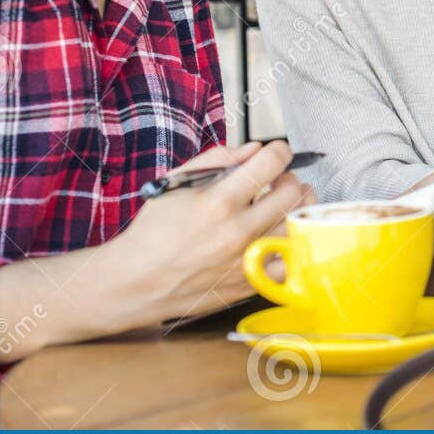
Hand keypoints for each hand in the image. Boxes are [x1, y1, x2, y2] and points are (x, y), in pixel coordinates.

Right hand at [98, 140, 315, 326]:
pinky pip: (291, 261)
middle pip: (292, 192)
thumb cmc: (153, 232)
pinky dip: (292, 242)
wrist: (135, 281)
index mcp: (217, 203)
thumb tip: (254, 149)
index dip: (279, 151)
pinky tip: (282, 233)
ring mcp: (246, 261)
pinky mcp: (249, 284)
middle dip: (290, 177)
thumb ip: (218, 159)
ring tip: (286, 202)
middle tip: (279, 179)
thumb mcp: (176, 183)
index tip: (278, 153)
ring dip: (298, 207)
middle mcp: (236, 232)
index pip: (271, 163)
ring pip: (298, 225)